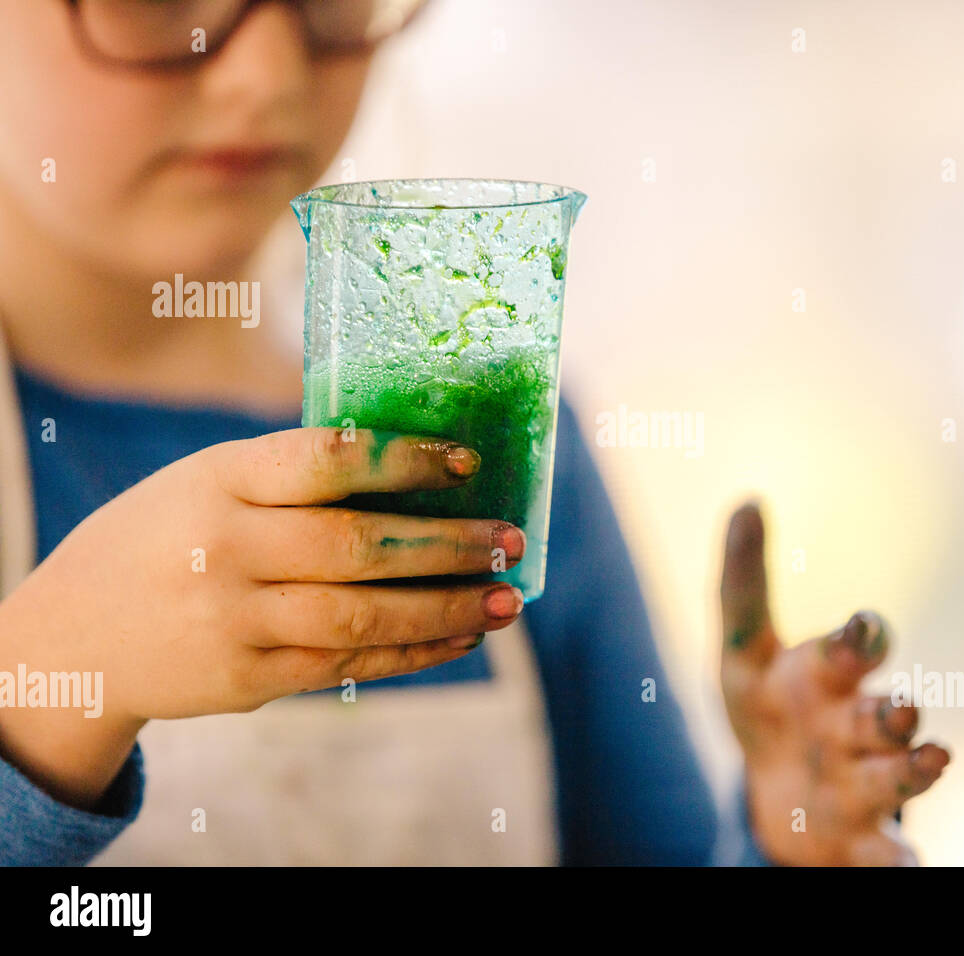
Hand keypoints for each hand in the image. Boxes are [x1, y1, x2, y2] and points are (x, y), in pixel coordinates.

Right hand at [0, 428, 525, 807]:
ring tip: (507, 599)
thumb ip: (292, 476)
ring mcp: (234, 620)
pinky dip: (413, 651)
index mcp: (220, 480)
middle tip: (511, 540)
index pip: (327, 459)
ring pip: (363, 616)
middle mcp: (226, 548)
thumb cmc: (166, 537)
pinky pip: (347, 665)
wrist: (75, 637)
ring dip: (446, 608)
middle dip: (449, 545)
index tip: (469, 463)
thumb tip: (421, 473)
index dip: (406, 460)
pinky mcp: (246, 678)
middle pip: (360, 545)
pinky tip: (460, 635)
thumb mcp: (206, 482)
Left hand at [719, 502, 950, 865]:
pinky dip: (899, 859)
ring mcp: (865, 782)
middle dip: (894, 711)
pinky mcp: (861, 837)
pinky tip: (910, 865)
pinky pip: (885, 851)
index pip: (856, 647)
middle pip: (883, 716)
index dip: (860, 636)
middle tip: (903, 706)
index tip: (860, 628)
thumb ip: (744, 582)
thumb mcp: (742, 649)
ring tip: (935, 760)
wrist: (778, 789)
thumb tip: (748, 499)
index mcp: (831, 674)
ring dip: (916, 770)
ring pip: (895, 777)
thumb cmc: (769, 705)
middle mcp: (858, 725)